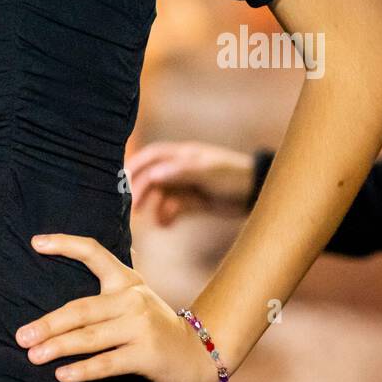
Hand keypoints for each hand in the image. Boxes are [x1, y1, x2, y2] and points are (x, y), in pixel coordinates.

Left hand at [15, 233, 221, 381]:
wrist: (197, 355)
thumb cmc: (155, 328)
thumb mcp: (135, 300)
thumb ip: (107, 293)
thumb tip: (66, 294)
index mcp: (127, 280)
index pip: (93, 252)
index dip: (64, 244)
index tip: (35, 243)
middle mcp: (132, 298)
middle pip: (81, 309)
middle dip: (48, 323)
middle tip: (21, 335)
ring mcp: (140, 326)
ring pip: (89, 337)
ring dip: (58, 347)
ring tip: (33, 355)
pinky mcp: (146, 354)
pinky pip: (107, 362)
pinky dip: (82, 370)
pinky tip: (62, 374)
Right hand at [125, 140, 255, 225]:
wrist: (258, 193)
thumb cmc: (234, 176)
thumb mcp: (209, 172)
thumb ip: (182, 172)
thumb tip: (154, 174)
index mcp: (183, 156)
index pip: (153, 156)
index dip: (136, 165)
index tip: (123, 181)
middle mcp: (182, 169)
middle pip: (154, 176)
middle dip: (142, 191)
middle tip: (132, 208)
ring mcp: (188, 185)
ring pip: (163, 194)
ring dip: (154, 206)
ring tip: (150, 220)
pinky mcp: (195, 202)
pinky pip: (175, 208)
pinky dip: (168, 215)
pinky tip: (166, 225)